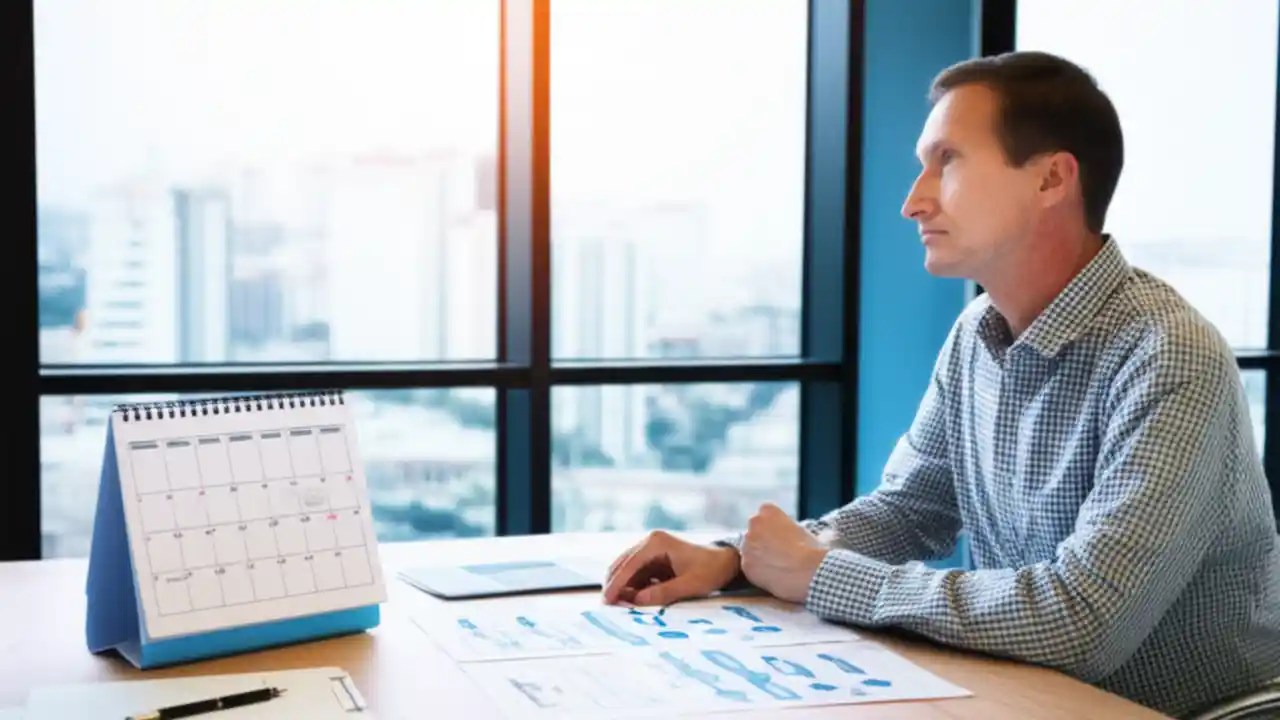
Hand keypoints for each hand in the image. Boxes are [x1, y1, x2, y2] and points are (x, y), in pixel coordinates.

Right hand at [602, 530, 741, 605]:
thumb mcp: (689, 585)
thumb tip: (636, 601)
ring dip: (622, 587)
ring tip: (619, 607)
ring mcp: (650, 550)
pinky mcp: (653, 559)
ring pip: (626, 570)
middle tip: (607, 607)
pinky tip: (632, 601)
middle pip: (622, 565)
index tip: (607, 601)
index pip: (629, 565)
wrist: (726, 561)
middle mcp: (650, 542)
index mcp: (657, 543)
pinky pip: (636, 574)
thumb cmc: (711, 571)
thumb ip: (663, 593)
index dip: (616, 584)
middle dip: (614, 585)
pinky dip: (632, 587)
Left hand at [740, 503, 828, 603]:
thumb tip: (794, 532)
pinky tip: (773, 575)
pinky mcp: (745, 564)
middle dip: (763, 540)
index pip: (765, 516)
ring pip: (750, 550)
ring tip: (778, 566)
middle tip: (780, 553)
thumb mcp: (804, 529)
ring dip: (759, 556)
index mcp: (767, 510)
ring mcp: (747, 544)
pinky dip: (758, 572)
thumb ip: (789, 527)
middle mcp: (753, 523)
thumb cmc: (813, 550)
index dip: (775, 528)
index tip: (784, 538)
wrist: (809, 571)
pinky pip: (749, 567)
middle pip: (754, 531)